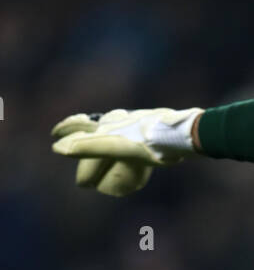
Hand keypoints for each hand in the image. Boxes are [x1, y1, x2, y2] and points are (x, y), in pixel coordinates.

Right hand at [51, 106, 200, 196]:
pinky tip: (129, 142)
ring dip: (100, 135)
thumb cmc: (150, 144)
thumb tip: (58, 148)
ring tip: (98, 142)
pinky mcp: (150, 126)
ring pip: (111, 128)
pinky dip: (121, 138)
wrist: (182, 135)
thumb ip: (86, 147)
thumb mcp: (115, 147)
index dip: (66, 131)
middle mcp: (119, 121)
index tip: (55, 136)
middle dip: (81, 135)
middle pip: (95, 127)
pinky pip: (129, 132)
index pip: (81, 127)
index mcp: (109, 126)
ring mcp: (134, 122)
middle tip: (72, 141)